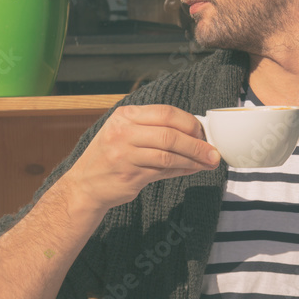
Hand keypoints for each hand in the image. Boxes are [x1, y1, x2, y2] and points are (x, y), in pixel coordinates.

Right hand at [63, 104, 219, 213]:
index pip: (165, 113)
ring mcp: (124, 154)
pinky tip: (191, 170)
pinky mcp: (129, 175)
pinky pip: (163, 171)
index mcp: (124, 116)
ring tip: (208, 163)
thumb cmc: (110, 157)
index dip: (189, 123)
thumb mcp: (124, 133)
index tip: (203, 133)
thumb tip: (194, 133)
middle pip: (170, 134)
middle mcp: (122, 132)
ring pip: (169, 154)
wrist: (85, 185)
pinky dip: (181, 170)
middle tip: (213, 152)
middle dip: (197, 144)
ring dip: (193, 160)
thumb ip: (153, 130)